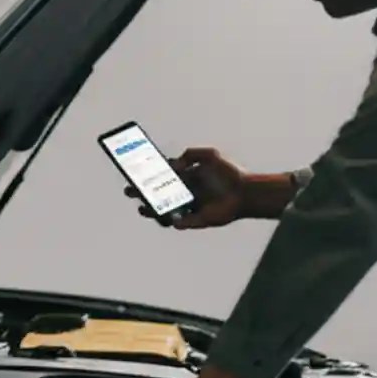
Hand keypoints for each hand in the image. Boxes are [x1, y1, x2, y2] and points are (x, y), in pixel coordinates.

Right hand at [125, 147, 247, 228]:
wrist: (246, 191)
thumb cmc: (229, 173)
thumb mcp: (210, 155)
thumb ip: (191, 154)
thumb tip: (174, 164)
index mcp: (185, 177)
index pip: (161, 177)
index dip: (148, 176)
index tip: (135, 173)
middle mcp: (184, 193)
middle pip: (158, 194)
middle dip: (142, 193)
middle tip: (130, 191)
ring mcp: (189, 207)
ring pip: (164, 211)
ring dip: (152, 211)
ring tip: (143, 208)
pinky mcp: (197, 220)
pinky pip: (182, 223)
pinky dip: (175, 222)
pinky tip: (171, 218)